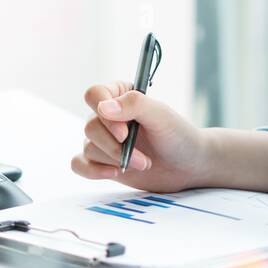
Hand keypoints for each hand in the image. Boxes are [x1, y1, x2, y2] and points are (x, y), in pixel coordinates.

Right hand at [72, 80, 208, 192]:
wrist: (188, 166)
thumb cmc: (178, 135)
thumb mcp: (161, 116)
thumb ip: (135, 105)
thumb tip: (103, 107)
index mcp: (121, 94)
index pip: (94, 95)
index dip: (105, 116)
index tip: (125, 133)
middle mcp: (108, 116)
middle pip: (90, 126)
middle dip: (115, 147)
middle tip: (143, 159)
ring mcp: (104, 138)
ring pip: (88, 147)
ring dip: (115, 160)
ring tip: (144, 164)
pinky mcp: (101, 161)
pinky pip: (79, 164)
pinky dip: (93, 171)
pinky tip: (114, 173)